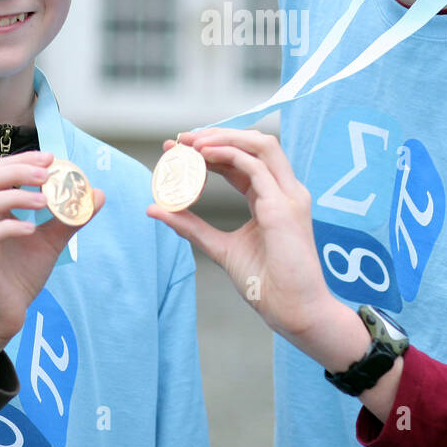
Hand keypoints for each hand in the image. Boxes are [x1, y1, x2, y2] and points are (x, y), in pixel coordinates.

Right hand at [0, 150, 103, 371]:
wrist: (7, 314)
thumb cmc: (22, 274)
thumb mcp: (52, 241)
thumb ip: (71, 218)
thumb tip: (97, 194)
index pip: (1, 172)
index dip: (24, 160)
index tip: (51, 158)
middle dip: (17, 170)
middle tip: (47, 173)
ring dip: (15, 195)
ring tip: (44, 200)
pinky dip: (9, 227)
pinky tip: (31, 229)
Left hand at [147, 129, 341, 348]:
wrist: (292, 311)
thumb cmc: (265, 284)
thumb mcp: (220, 247)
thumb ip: (191, 226)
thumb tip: (154, 208)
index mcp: (273, 198)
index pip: (242, 161)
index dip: (211, 150)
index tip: (177, 150)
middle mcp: (284, 191)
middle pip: (253, 144)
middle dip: (216, 136)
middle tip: (179, 140)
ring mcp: (288, 195)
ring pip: (261, 145)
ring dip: (224, 137)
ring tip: (191, 143)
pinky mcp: (284, 205)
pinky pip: (257, 166)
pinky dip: (229, 154)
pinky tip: (203, 156)